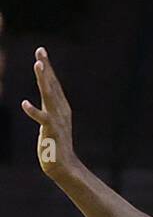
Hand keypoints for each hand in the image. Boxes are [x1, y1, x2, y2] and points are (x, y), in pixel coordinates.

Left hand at [21, 47, 79, 181]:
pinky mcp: (51, 131)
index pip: (53, 83)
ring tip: (38, 66)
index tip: (41, 51)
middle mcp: (61, 110)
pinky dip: (33, 111)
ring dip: (44, 80)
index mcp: (61, 107)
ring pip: (49, 96)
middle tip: (40, 51)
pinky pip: (42, 119)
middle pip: (52, 85)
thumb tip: (48, 93)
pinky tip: (24, 103)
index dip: (47, 67)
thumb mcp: (52, 121)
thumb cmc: (56, 144)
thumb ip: (50, 107)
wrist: (63, 166)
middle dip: (46, 67)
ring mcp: (57, 120)